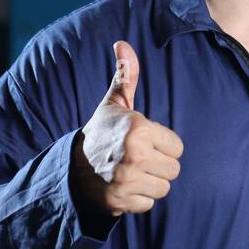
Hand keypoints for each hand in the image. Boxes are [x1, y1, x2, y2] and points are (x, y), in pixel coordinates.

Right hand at [71, 40, 183, 219]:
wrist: (71, 167)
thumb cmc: (101, 132)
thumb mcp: (114, 104)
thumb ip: (126, 77)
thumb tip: (123, 44)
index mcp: (138, 129)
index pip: (178, 147)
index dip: (164, 145)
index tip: (144, 142)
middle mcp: (133, 155)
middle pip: (174, 170)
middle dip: (160, 165)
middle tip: (138, 159)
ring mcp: (126, 180)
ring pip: (163, 188)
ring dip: (151, 183)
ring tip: (132, 172)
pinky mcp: (120, 201)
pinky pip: (149, 204)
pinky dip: (139, 199)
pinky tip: (124, 187)